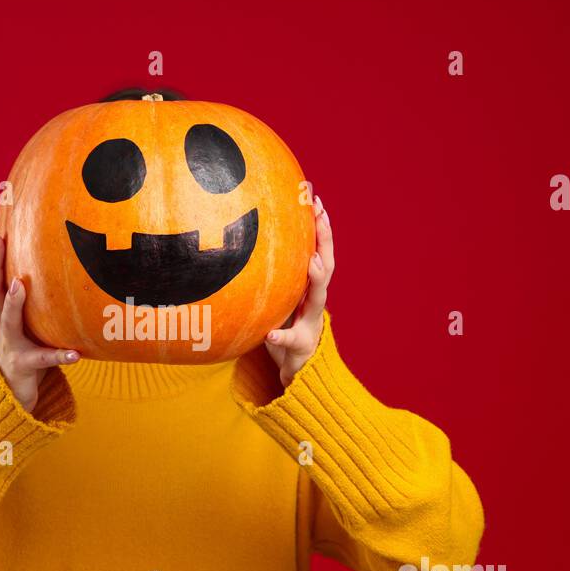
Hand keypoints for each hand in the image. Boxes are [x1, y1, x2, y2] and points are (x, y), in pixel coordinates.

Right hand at [0, 215, 79, 410]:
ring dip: (13, 303)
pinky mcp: (25, 366)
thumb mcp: (23, 317)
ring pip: (8, 321)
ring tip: (20, 286)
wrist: (11, 391)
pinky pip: (44, 360)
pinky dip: (59, 356)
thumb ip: (30, 291)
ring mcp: (10, 344)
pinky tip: (76, 355)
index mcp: (0, 308)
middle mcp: (0, 323)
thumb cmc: (23, 345)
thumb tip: (51, 254)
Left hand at [265, 196, 333, 387]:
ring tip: (314, 263)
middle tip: (321, 216)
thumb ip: (271, 278)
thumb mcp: (279, 300)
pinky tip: (271, 334)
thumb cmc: (285, 329)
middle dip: (326, 240)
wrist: (298, 371)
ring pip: (318, 300)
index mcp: (309, 290)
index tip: (316, 199)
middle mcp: (315, 303)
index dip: (320, 228)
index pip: (319, 252)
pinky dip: (282, 337)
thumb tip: (242, 245)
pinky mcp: (300, 348)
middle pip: (327, 266)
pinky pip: (290, 341)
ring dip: (317, 280)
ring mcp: (312, 325)